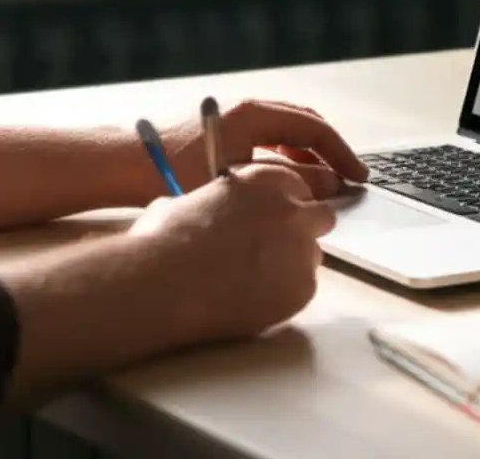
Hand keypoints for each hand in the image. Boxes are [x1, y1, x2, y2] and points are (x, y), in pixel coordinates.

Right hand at [0, 162, 335, 400]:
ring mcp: (302, 250)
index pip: (298, 187)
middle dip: (301, 231)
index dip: (283, 205)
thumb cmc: (162, 240)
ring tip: (253, 281)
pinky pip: (303, 290)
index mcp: (266, 180)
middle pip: (320, 218)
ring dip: (292, 264)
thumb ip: (218, 202)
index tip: (270, 219)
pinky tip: (251, 300)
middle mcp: (293, 210)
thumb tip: (210, 210)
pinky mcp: (302, 289)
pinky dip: (284, 295)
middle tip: (272, 250)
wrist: (159, 286)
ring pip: (312, 257)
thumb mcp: (187, 200)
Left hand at [159, 100, 368, 198]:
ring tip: (324, 183)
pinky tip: (290, 180)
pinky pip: (268, 137)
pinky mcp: (223, 129)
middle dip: (330, 152)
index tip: (356, 176)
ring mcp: (235, 116)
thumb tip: (326, 187)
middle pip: (304, 124)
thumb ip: (288, 184)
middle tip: (349, 178)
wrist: (121, 163)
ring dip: (308, 155)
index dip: (340, 154)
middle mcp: (247, 109)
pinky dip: (287, 155)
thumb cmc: (171, 172)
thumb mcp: (239, 183)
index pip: (314, 128)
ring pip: (287, 131)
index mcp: (254, 114)